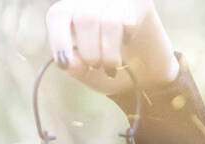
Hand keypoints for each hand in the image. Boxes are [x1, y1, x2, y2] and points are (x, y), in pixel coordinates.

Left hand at [44, 0, 180, 94]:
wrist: (146, 71)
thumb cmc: (109, 68)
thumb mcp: (89, 75)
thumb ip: (76, 69)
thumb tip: (69, 63)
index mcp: (71, 12)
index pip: (59, 15)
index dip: (58, 39)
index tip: (64, 63)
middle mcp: (91, 0)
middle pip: (84, 18)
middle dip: (89, 52)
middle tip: (97, 66)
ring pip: (107, 20)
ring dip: (109, 53)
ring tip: (111, 66)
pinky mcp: (139, 3)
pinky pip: (129, 21)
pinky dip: (127, 40)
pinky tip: (127, 43)